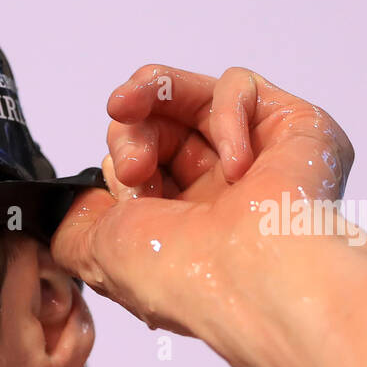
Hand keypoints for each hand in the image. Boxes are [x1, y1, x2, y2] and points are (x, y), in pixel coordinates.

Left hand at [52, 64, 365, 366]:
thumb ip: (73, 223)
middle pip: (161, 124)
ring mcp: (259, 159)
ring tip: (140, 120)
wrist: (249, 278)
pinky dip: (225, 113)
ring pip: (194, 96)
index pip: (142, 160)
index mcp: (179, 224)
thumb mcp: (93, 250)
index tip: (121, 182)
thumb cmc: (179, 275)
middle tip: (131, 166)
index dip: (121, 158)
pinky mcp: (296, 129)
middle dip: (132, 133)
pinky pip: (240, 87)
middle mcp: (219, 193)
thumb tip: (70, 203)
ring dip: (157, 100)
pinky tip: (235, 164)